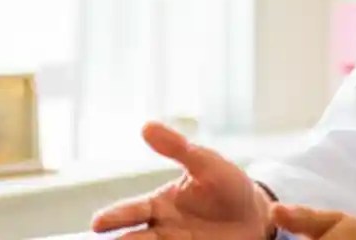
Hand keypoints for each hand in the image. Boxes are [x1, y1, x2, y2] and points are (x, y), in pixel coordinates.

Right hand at [91, 122, 273, 239]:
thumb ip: (177, 148)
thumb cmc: (228, 184)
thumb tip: (146, 126)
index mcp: (159, 204)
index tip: (98, 222)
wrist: (257, 215)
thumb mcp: (205, 162)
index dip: (114, 216)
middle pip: (132, 238)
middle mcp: (162, 228)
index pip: (131, 211)